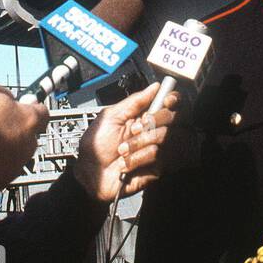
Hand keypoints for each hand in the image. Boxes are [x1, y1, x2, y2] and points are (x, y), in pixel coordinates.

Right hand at [0, 80, 48, 197]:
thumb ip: (2, 94)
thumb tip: (7, 99)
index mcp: (27, 121)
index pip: (42, 114)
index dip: (30, 109)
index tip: (19, 108)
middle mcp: (25, 148)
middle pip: (27, 138)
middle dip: (14, 132)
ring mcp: (12, 169)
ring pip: (11, 157)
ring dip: (0, 151)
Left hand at [72, 83, 177, 202]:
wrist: (91, 175)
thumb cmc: (95, 147)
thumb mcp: (110, 117)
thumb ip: (134, 101)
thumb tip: (154, 87)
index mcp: (142, 116)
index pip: (167, 103)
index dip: (171, 99)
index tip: (165, 100)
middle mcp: (151, 130)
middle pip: (171, 117)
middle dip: (150, 122)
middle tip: (133, 129)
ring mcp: (155, 148)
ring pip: (163, 136)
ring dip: (138, 143)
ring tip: (123, 150)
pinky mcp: (157, 166)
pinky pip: (156, 154)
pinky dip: (137, 158)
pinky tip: (127, 163)